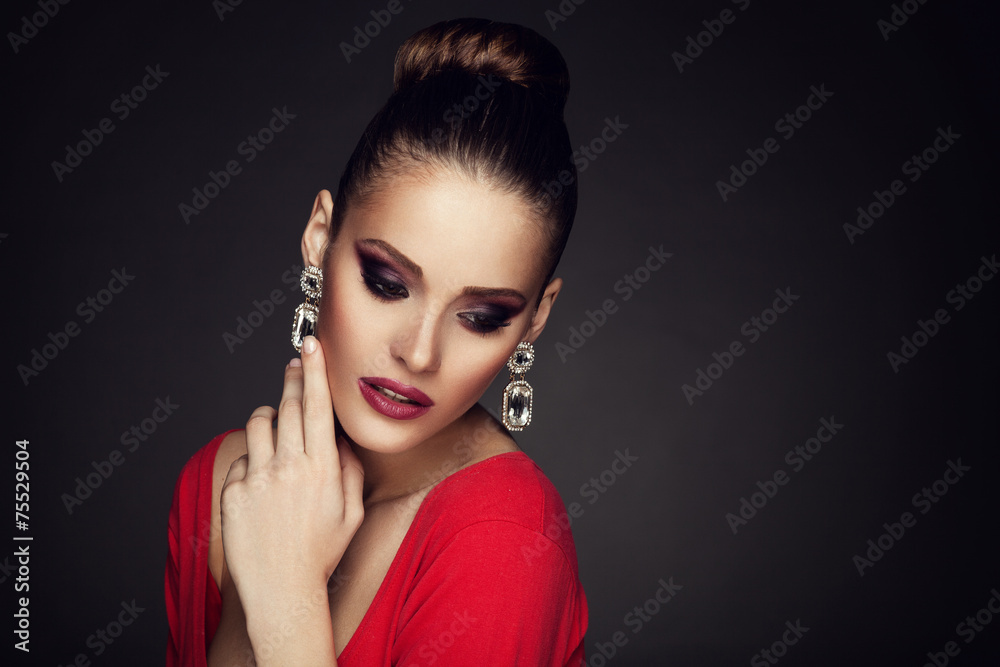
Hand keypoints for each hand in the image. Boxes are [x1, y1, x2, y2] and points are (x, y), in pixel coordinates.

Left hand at [220, 335, 364, 615]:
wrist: (282, 590)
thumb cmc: (321, 553)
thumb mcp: (352, 513)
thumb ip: (350, 470)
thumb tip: (342, 439)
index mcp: (323, 468)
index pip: (318, 406)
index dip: (315, 370)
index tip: (311, 345)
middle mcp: (289, 467)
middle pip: (288, 404)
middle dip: (293, 378)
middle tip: (295, 364)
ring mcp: (258, 478)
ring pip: (259, 423)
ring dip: (269, 416)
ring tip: (276, 427)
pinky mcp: (233, 492)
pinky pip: (242, 459)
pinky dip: (253, 460)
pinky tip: (263, 483)